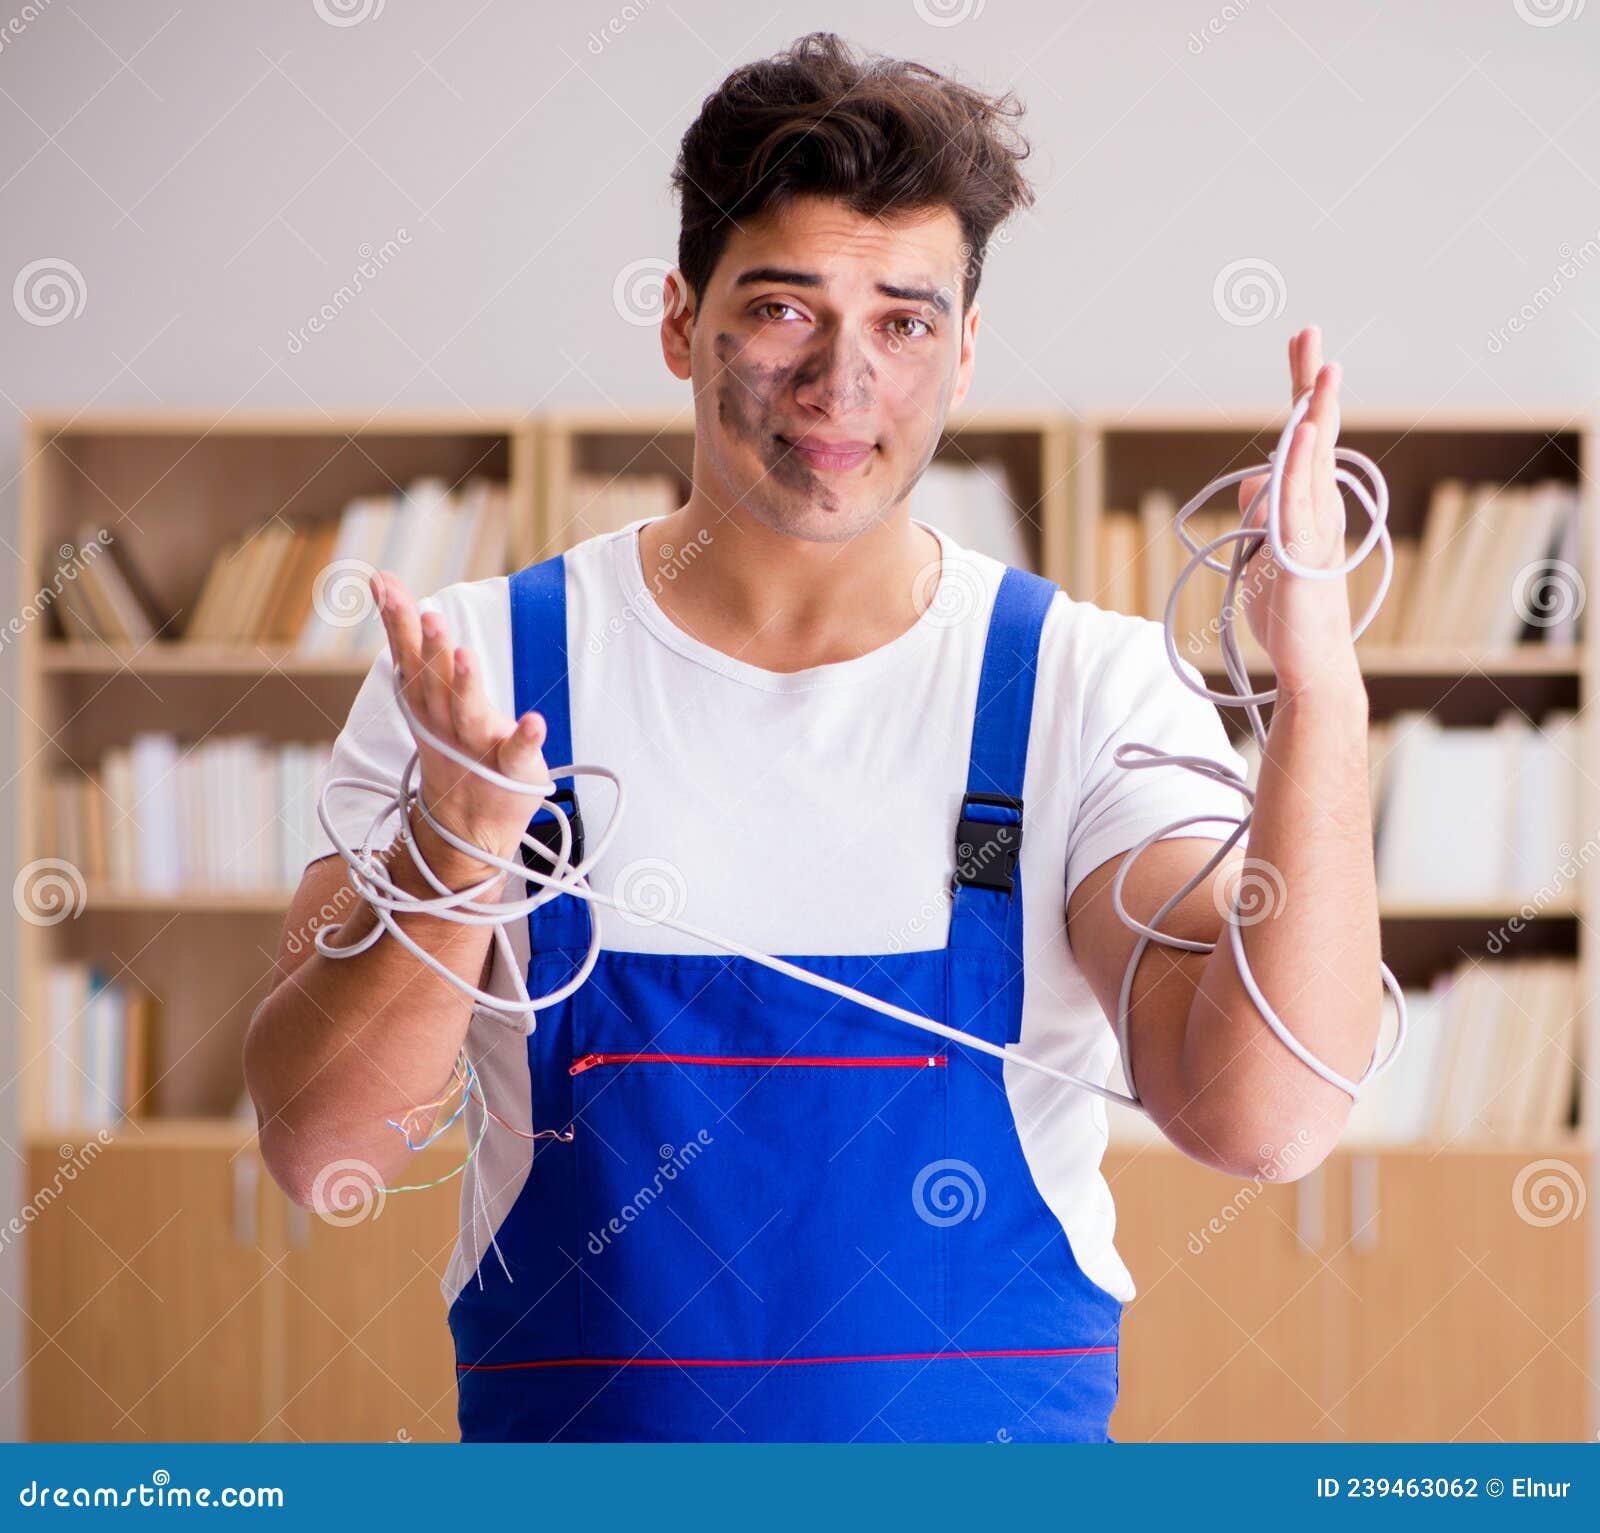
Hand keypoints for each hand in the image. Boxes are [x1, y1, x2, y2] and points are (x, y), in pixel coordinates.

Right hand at [371, 570, 549, 877]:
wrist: (468, 824)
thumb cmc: (452, 744)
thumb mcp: (425, 693)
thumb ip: (411, 641)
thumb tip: (382, 581)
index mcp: (424, 702)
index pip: (406, 655)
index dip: (395, 620)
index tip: (384, 584)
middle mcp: (445, 721)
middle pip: (435, 681)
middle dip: (432, 649)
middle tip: (430, 615)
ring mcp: (476, 746)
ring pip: (468, 712)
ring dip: (467, 685)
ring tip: (467, 656)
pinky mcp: (511, 768)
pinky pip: (517, 753)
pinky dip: (526, 738)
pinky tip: (535, 722)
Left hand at [1233, 325, 1360, 694]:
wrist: (1311, 660)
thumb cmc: (1290, 609)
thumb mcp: (1264, 550)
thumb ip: (1261, 509)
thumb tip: (1255, 476)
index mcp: (1308, 501)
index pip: (1303, 436)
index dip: (1301, 390)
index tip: (1301, 344)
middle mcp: (1319, 505)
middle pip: (1314, 433)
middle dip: (1311, 383)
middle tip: (1309, 332)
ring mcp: (1314, 527)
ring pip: (1312, 461)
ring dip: (1314, 414)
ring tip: (1321, 370)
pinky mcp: (1302, 553)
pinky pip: (1299, 502)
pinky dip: (1300, 467)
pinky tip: (1302, 435)